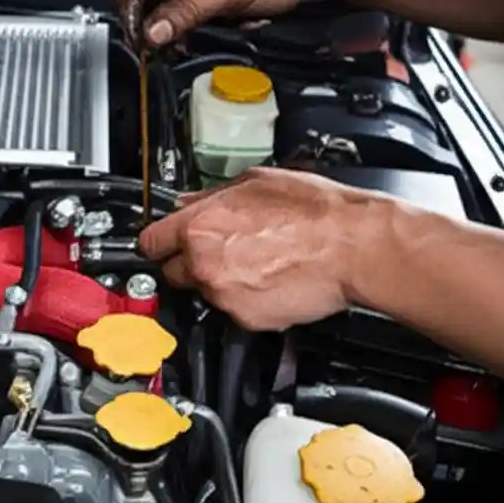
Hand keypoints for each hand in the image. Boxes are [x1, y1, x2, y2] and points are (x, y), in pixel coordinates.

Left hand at [137, 168, 391, 330]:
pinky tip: (270, 279)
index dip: (158, 242)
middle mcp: (204, 264)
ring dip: (220, 282)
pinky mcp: (246, 320)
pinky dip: (246, 300)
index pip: (150, 243)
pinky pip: (233, 311)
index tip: (163, 244)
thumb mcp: (256, 182)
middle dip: (190, 263)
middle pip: (173, 272)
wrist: (353, 247)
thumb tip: (188, 202)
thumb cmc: (315, 212)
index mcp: (200, 226)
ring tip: (257, 262)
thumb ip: (211, 196)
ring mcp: (223, 296)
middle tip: (222, 251)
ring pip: (205, 292)